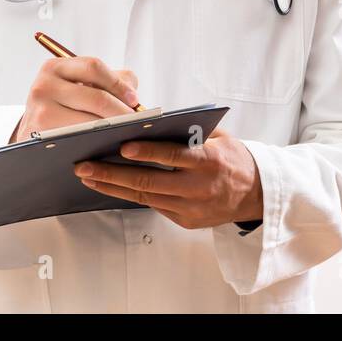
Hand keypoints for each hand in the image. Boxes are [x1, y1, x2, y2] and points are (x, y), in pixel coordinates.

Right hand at [9, 57, 139, 143]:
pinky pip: (77, 140)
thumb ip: (109, 80)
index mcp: (55, 67)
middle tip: (138, 123)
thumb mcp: (78, 86)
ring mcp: (40, 110)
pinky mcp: (39, 135)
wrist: (32, 132)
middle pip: (96, 97)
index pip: (94, 67)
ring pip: (90, 122)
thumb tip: (132, 94)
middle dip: (122, 112)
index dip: (118, 83)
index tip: (134, 100)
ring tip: (127, 134)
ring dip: (113, 130)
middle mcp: (44, 85)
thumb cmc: (64, 106)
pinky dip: (95, 143)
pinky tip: (106, 145)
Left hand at [72, 126, 263, 229]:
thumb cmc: (233, 158)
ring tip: (88, 177)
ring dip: (112, 187)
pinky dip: (129, 195)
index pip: (173, 157)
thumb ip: (188, 131)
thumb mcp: (218, 137)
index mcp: (209, 162)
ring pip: (144, 197)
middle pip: (149, 182)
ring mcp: (191, 208)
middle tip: (84, 166)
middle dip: (112, 174)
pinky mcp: (185, 220)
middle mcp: (198, 188)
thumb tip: (150, 120)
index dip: (147, 152)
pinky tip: (110, 186)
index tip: (123, 146)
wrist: (256, 194)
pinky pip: (153, 205)